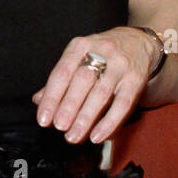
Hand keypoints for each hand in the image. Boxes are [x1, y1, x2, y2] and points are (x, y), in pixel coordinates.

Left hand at [32, 27, 160, 144]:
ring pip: (101, 93)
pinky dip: (109, 122)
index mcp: (80, 46)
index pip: (62, 72)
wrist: (139, 42)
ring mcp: (120, 66)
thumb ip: (60, 79)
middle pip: (82, 81)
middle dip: (68, 106)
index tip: (43, 118)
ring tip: (74, 135)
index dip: (51, 97)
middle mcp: (101, 52)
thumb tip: (39, 100)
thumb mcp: (79, 57)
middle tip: (59, 127)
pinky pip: (122, 104)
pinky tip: (98, 136)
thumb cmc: (103, 54)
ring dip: (86, 118)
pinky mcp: (135, 79)